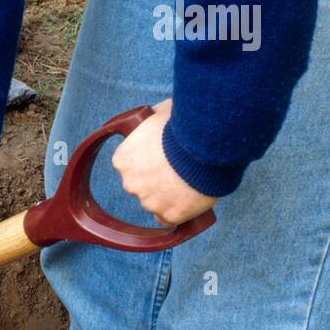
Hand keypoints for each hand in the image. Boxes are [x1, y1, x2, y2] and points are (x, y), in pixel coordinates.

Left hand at [111, 99, 216, 226]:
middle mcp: (130, 184)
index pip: (128, 165)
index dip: (145, 160)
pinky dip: (179, 211)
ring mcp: (149, 202)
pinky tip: (189, 198)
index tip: (160, 155)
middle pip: (141, 185)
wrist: (206, 145)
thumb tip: (152, 118)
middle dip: (156, 178)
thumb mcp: (161, 111)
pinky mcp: (169, 216)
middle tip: (177, 167)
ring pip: (156, 203)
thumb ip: (151, 121)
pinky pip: (170, 218)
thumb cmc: (184, 125)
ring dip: (168, 195)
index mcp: (123, 159)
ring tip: (189, 180)